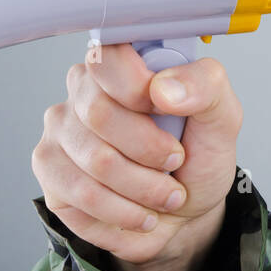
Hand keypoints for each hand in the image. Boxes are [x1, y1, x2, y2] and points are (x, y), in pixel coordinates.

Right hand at [33, 43, 242, 270]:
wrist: (183, 212)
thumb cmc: (196, 156)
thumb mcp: (221, 117)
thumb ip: (206, 86)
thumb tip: (164, 87)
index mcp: (121, 63)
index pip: (108, 58)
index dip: (139, 90)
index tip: (169, 113)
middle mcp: (82, 90)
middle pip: (99, 114)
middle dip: (150, 150)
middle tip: (175, 160)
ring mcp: (60, 131)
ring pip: (95, 162)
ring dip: (144, 188)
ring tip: (165, 193)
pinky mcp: (50, 172)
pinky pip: (83, 197)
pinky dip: (124, 212)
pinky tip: (140, 211)